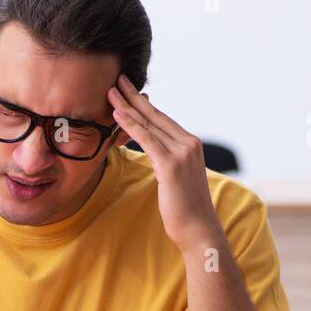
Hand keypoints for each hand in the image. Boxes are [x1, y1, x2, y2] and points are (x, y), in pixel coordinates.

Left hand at [108, 75, 223, 251]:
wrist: (199, 230)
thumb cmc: (185, 210)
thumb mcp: (175, 179)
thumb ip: (166, 162)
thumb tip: (154, 155)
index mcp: (190, 145)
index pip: (162, 119)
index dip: (144, 103)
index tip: (129, 90)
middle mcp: (188, 143)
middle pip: (155, 115)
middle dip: (134, 96)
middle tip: (117, 79)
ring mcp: (181, 153)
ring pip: (149, 123)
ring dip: (127, 106)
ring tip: (110, 91)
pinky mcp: (171, 165)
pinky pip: (146, 139)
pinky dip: (130, 125)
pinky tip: (117, 114)